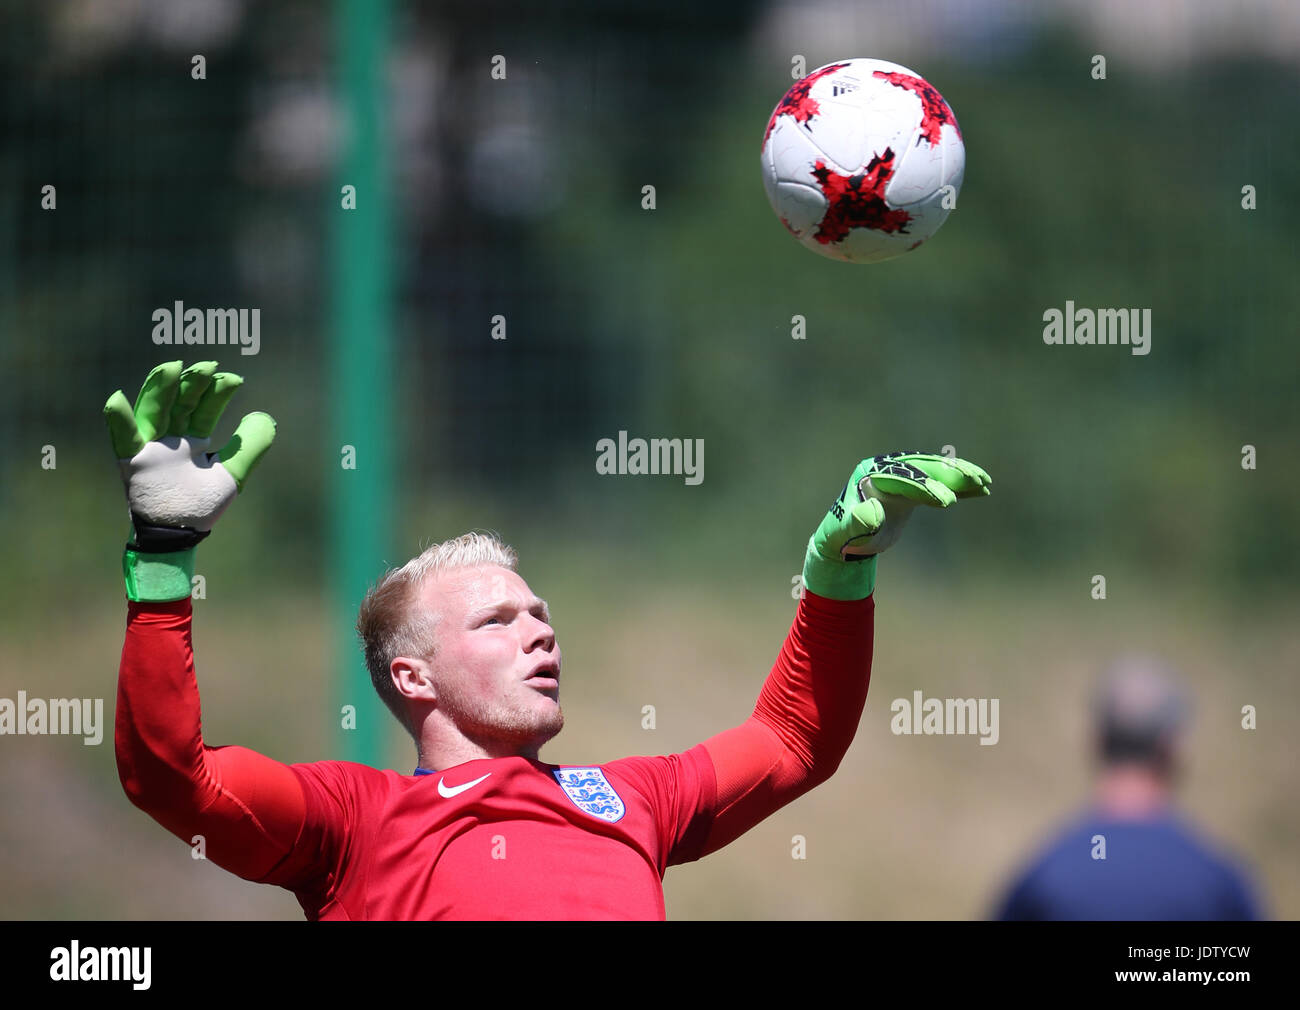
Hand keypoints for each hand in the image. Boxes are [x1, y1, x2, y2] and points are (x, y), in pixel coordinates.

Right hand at [104, 360, 274, 598]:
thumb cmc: (202, 505)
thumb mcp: (231, 475)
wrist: (179, 534)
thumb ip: (249, 448)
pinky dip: (118, 420)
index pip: (205, 408)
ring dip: (160, 388)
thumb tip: (266, 418)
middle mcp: (171, 437)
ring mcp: (150, 446)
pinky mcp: (132, 461)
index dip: (218, 393)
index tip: (235, 379)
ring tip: (172, 367)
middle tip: (209, 365)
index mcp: (194, 438)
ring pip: (154, 410)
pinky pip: (122, 438)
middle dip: (193, 384)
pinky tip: (116, 399)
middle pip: (180, 403)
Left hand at [803, 451, 990, 599]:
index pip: (903, 477)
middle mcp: (888, 469)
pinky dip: (959, 487)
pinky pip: (939, 483)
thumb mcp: (848, 532)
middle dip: (950, 474)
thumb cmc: (845, 536)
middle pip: (923, 467)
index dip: (925, 487)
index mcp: (872, 473)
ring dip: (960, 476)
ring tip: (985, 483)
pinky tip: (981, 490)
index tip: (946, 502)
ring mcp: (902, 476)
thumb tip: (873, 513)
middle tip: (976, 482)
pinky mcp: (914, 487)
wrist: (847, 538)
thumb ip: (858, 522)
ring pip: (935, 471)